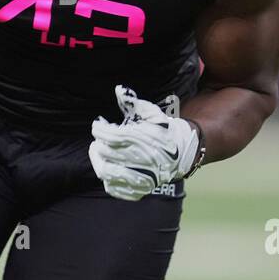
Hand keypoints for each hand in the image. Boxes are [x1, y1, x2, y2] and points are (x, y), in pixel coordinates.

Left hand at [88, 84, 199, 200]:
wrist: (182, 153)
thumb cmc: (162, 130)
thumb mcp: (151, 113)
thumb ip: (133, 102)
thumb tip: (118, 89)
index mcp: (144, 140)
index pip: (113, 135)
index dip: (100, 130)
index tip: (96, 125)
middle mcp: (141, 159)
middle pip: (107, 152)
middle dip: (99, 143)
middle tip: (99, 138)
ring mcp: (140, 177)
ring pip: (107, 171)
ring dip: (97, 160)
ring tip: (97, 151)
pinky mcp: (138, 190)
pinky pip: (114, 187)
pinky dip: (107, 178)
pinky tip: (108, 166)